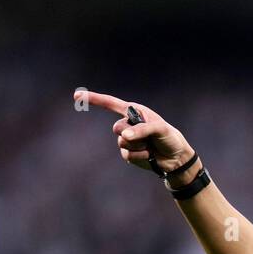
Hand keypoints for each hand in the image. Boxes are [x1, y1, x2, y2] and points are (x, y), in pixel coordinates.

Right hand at [76, 89, 195, 173]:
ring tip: (150, 146)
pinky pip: (127, 155)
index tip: (77, 95)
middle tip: (147, 137)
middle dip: (131, 134)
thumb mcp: (159, 129)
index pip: (110, 103)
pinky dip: (139, 156)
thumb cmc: (169, 137)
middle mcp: (128, 124)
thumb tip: (124, 136)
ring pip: (121, 143)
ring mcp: (127, 139)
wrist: (176, 158)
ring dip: (137, 146)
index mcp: (134, 112)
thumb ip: (141, 130)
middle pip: (116, 128)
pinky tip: (148, 155)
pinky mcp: (129, 153)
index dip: (94, 99)